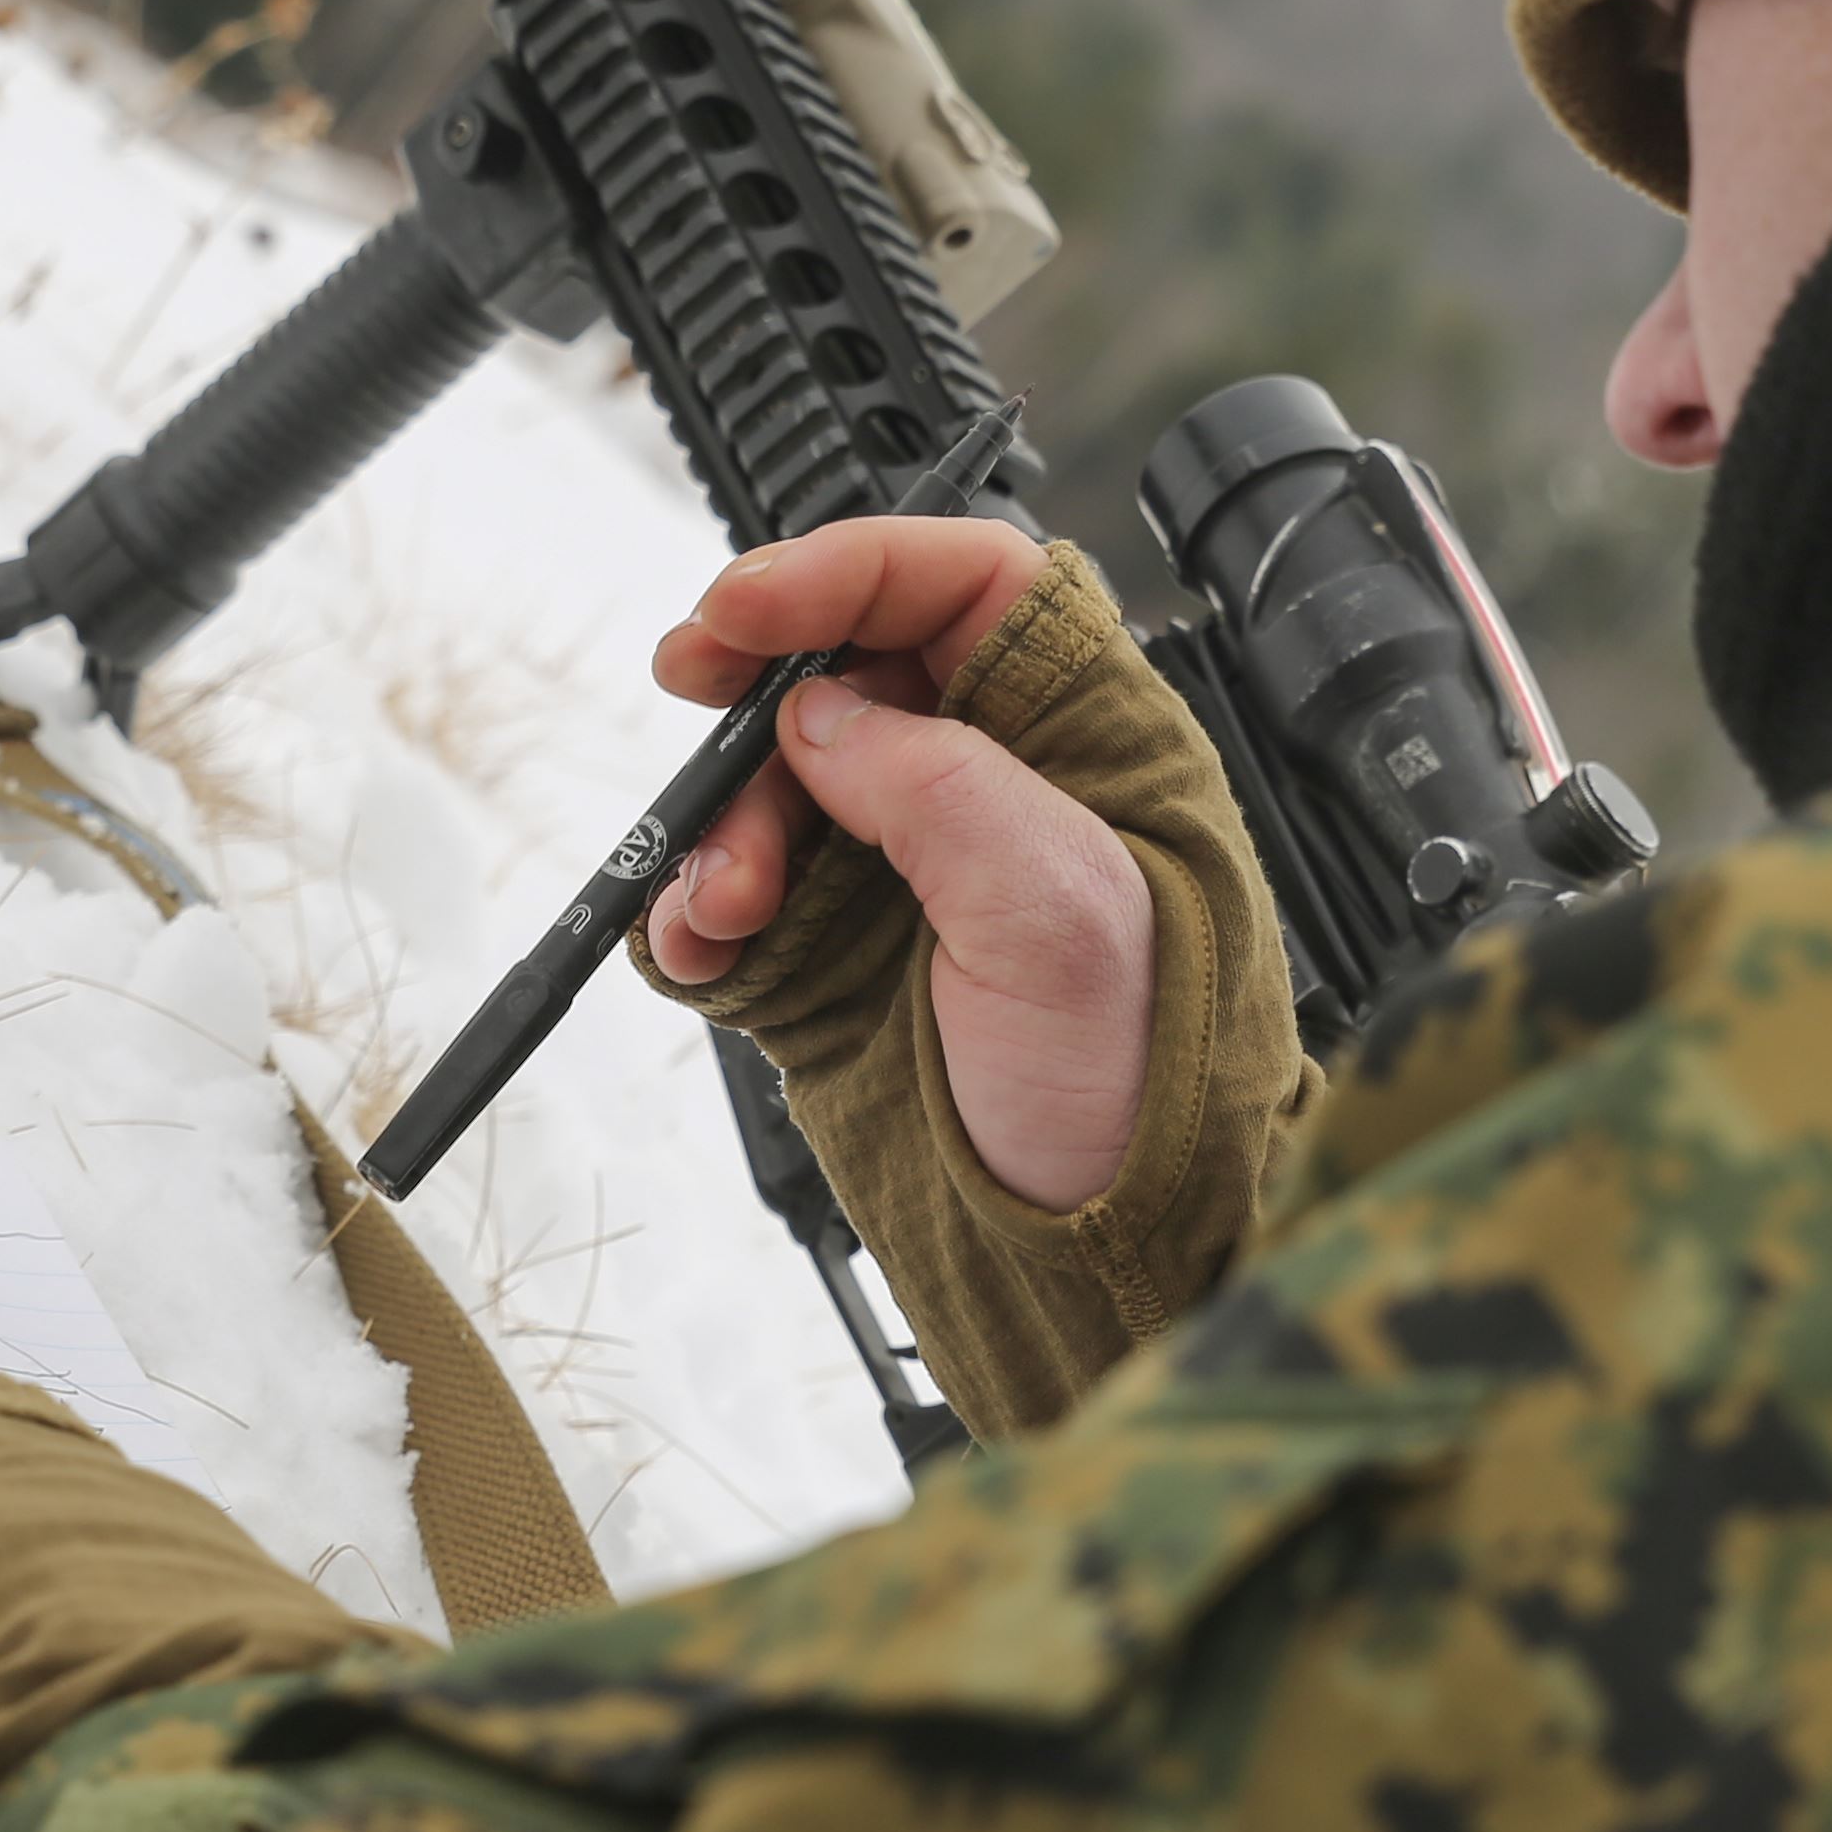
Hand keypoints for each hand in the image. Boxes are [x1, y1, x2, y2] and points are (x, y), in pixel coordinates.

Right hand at [644, 516, 1153, 1211]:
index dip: (852, 571)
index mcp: (1086, 748)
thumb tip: (825, 718)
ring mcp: (914, 878)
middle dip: (763, 696)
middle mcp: (998, 795)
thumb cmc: (1140, 1092)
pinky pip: (743, 900)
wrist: (1098, 1261)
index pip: (970, 590)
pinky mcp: (845, 963)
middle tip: (692, 694)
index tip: (748, 601)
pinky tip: (703, 944)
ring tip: (729, 906)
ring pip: (780, 786)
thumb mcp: (1059, 915)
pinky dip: (700, 913)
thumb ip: (942, 787)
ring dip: (726, 828)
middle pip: (849, 677)